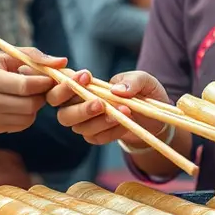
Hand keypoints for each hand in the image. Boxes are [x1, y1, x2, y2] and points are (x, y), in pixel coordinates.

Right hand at [0, 48, 64, 134]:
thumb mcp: (1, 56)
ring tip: (26, 93)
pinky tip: (17, 103)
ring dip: (35, 105)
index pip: (27, 85)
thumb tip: (63, 62)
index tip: (49, 75)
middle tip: (39, 85)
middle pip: (32, 105)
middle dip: (41, 95)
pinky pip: (22, 125)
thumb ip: (32, 56)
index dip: (44, 81)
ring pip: (30, 117)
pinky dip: (26, 115)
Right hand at [51, 70, 167, 146]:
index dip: (66, 83)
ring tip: (121, 111)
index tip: (86, 77)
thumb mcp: (143, 80)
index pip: (61, 85)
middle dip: (80, 109)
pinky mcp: (96, 136)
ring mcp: (86, 123)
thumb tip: (116, 91)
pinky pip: (96, 137)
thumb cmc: (142, 91)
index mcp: (80, 85)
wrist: (154, 115)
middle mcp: (77, 106)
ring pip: (79, 127)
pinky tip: (124, 123)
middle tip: (100, 103)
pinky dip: (110, 131)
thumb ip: (131, 81)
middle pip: (63, 114)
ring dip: (99, 121)